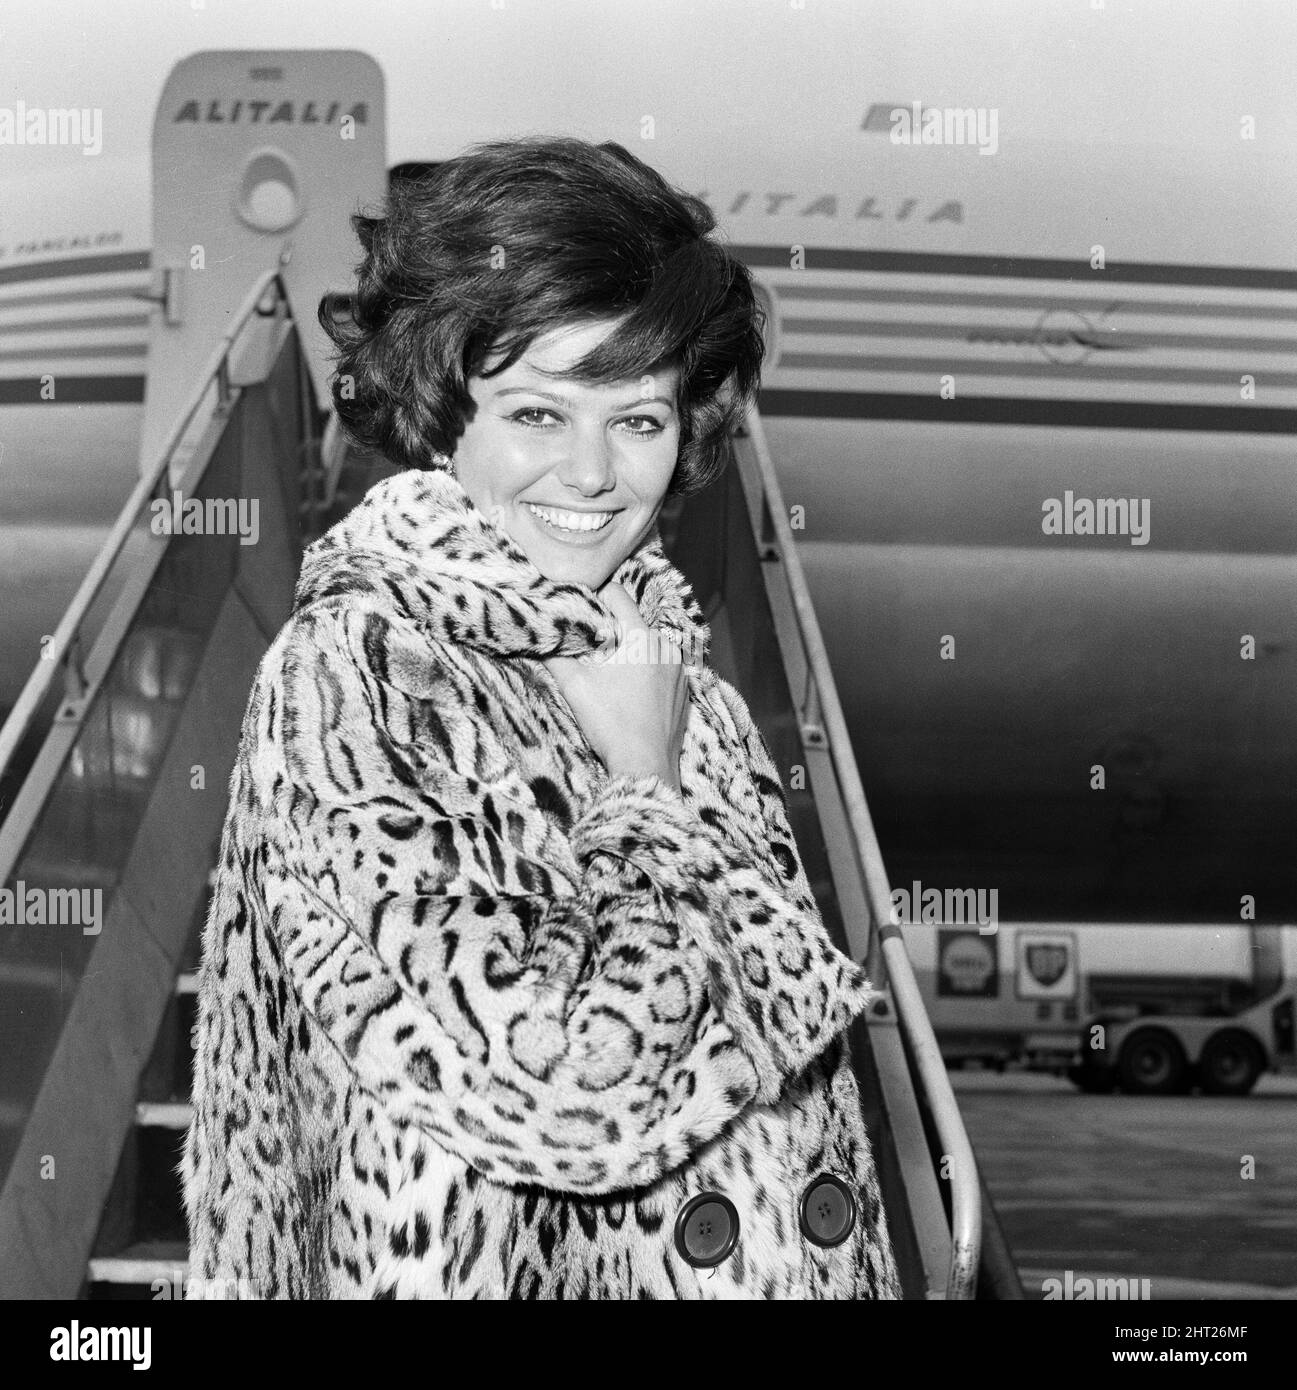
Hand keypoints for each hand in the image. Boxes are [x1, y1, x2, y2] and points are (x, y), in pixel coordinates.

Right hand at [546, 582, 692, 793]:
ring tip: (608, 670)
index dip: (595, 594)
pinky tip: (629, 691)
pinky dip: (646, 670)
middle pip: (633, 621)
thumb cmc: (611, 725)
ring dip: (629, 650)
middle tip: (588, 642)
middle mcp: (666, 647)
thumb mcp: (575, 687)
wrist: (646, 766)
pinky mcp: (685, 689)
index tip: (579, 602)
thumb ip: (555, 655)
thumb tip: (538, 637)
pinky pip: (662, 667)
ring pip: (648, 645)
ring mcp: (680, 669)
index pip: (617, 595)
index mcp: (642, 638)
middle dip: (610, 628)